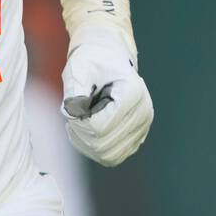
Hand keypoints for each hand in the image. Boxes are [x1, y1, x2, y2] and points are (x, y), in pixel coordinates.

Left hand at [61, 31, 153, 166]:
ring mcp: (142, 126)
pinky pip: (112, 156)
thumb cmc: (90, 61)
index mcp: (132, 93)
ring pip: (108, 155)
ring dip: (86, 144)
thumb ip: (74, 92)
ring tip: (77, 123)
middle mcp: (143, 112)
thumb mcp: (78, 69)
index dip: (77, 122)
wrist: (107, 59)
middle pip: (103, 144)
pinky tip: (84, 130)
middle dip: (80, 134)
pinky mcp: (137, 136)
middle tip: (71, 114)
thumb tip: (73, 115)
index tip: (71, 105)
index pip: (99, 127)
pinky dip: (93, 149)